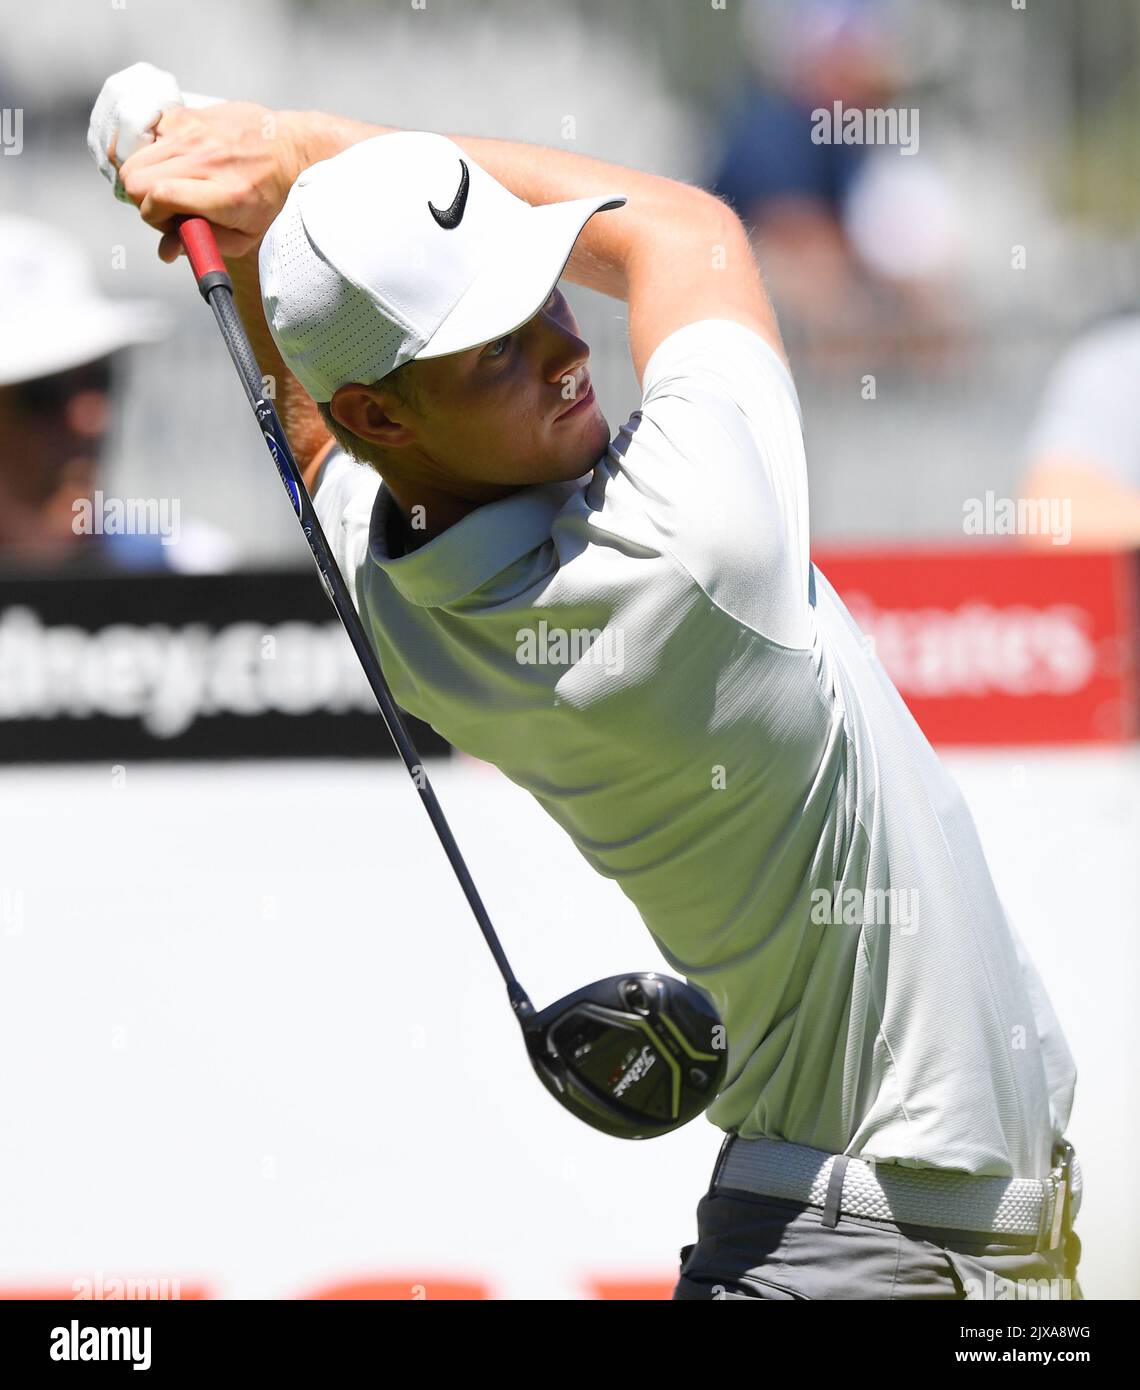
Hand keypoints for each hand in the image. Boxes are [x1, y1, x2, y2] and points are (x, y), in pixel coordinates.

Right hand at [115, 102, 305, 262]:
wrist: (289, 149)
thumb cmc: (269, 196)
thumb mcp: (245, 235)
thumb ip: (205, 245)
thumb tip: (167, 250)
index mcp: (225, 194)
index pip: (160, 196)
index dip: (153, 216)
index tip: (168, 223)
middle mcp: (207, 159)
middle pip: (136, 178)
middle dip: (144, 200)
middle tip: (168, 206)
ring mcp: (194, 132)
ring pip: (135, 157)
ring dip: (146, 176)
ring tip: (172, 183)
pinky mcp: (186, 114)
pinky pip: (147, 135)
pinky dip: (152, 151)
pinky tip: (174, 161)